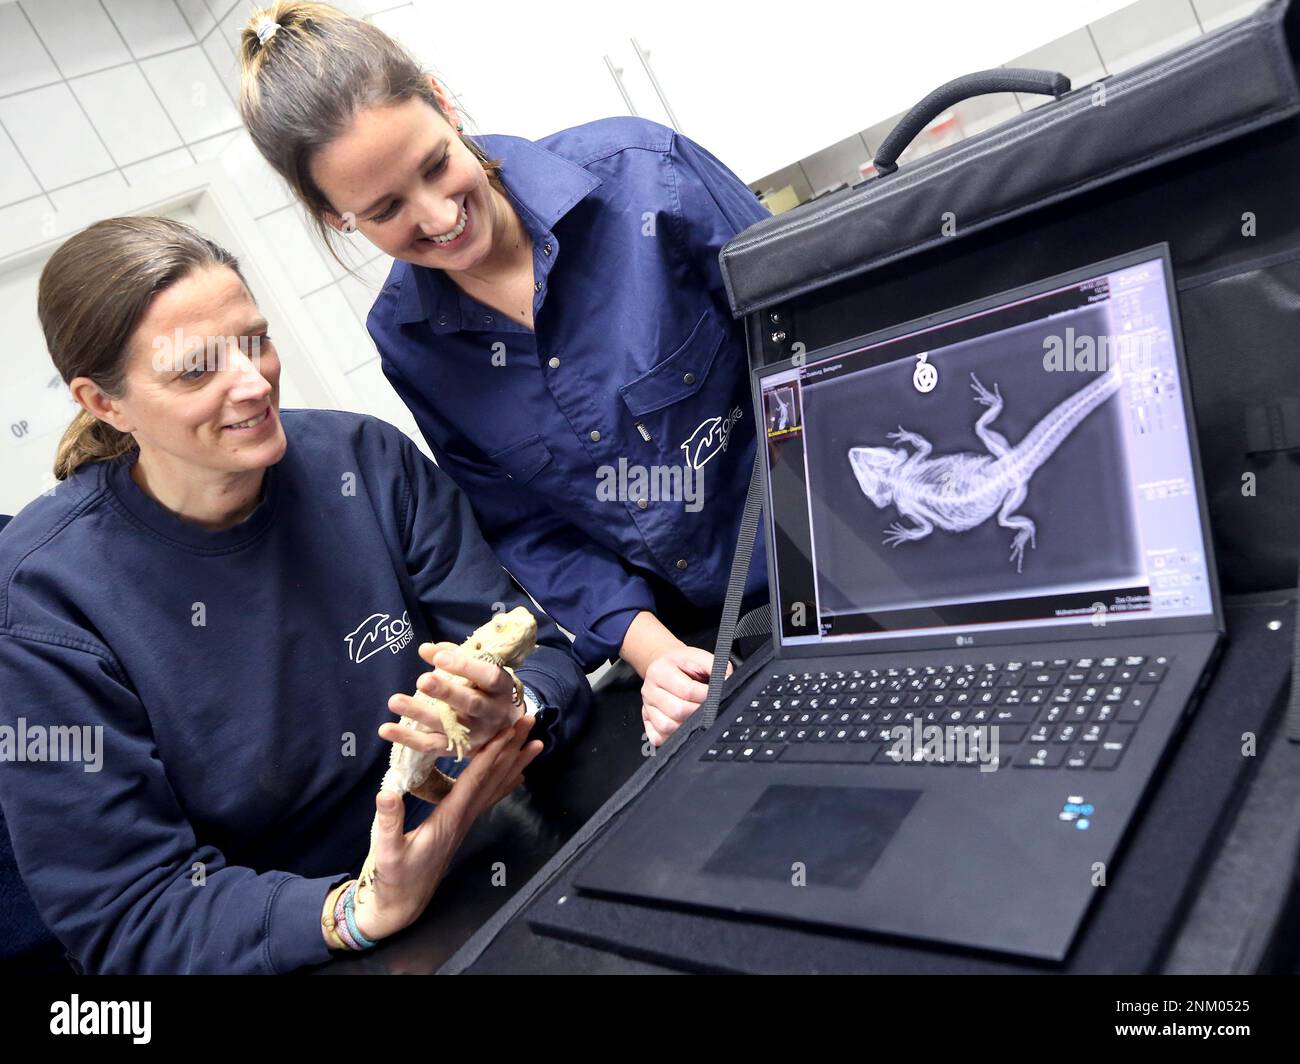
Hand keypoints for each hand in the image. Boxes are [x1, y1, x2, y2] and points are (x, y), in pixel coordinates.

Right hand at [351, 714, 541, 940]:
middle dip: (513, 748)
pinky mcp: (461, 824)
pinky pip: (488, 797)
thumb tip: (387, 792)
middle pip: (494, 777)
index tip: (506, 731)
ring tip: (534, 742)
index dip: (492, 754)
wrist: (404, 901)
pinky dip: (504, 781)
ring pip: (496, 786)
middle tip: (531, 721)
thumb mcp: (386, 851)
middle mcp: (464, 816)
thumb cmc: (395, 876)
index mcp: (449, 818)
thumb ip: (388, 823)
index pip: (475, 780)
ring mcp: (465, 821)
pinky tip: (517, 775)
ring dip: (515, 762)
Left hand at [381, 641, 523, 757]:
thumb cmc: (486, 688)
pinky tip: (385, 729)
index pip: (488, 676)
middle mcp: (492, 712)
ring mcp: (477, 734)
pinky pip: (432, 746)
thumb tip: (424, 650)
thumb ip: (454, 656)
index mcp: (501, 688)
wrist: (504, 725)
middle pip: (471, 703)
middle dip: (446, 692)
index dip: (465, 667)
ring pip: (448, 726)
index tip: (440, 658)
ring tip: (394, 701)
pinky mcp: (458, 750)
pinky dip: (408, 739)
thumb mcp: (480, 668)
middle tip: (422, 680)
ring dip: (420, 714)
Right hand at [641, 644, 732, 746]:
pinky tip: (682, 727)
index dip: (707, 695)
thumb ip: (716, 666)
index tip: (717, 694)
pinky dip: (672, 737)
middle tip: (709, 708)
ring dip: (687, 726)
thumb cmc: (683, 664)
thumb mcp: (699, 657)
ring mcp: (646, 707)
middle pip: (678, 711)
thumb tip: (728, 682)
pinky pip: (658, 737)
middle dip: (699, 712)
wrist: (664, 664)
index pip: (688, 690)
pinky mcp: (646, 721)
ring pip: (668, 726)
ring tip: (697, 717)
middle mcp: (649, 690)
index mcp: (660, 671)